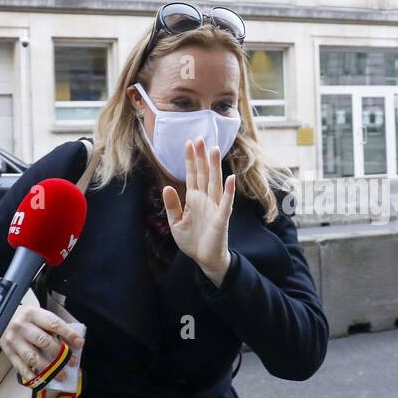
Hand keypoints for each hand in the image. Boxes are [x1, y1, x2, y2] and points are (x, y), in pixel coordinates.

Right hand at [0, 303, 84, 382]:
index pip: (54, 324)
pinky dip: (32, 376)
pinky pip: (21, 367)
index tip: (79, 343)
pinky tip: (42, 381)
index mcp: (32, 314)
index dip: (68, 334)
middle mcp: (21, 327)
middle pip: (44, 341)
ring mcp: (14, 340)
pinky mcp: (8, 352)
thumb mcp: (36, 313)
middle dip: (61, 354)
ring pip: (33, 357)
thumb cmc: (22, 317)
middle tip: (72, 362)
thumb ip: (50, 326)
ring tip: (61, 375)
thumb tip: (70, 342)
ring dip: (49, 368)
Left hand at [161, 137, 234, 286]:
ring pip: (215, 183)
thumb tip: (166, 187)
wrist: (204, 259)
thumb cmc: (192, 241)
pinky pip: (226, 203)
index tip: (189, 143)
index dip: (191, 160)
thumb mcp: (176, 223)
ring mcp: (215, 207)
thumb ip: (172, 205)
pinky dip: (228, 191)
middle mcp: (206, 200)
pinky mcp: (221, 219)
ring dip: (215, 167)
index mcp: (195, 199)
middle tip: (200, 138)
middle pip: (204, 174)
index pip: (193, 175)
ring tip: (214, 150)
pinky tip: (230, 178)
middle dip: (201, 157)